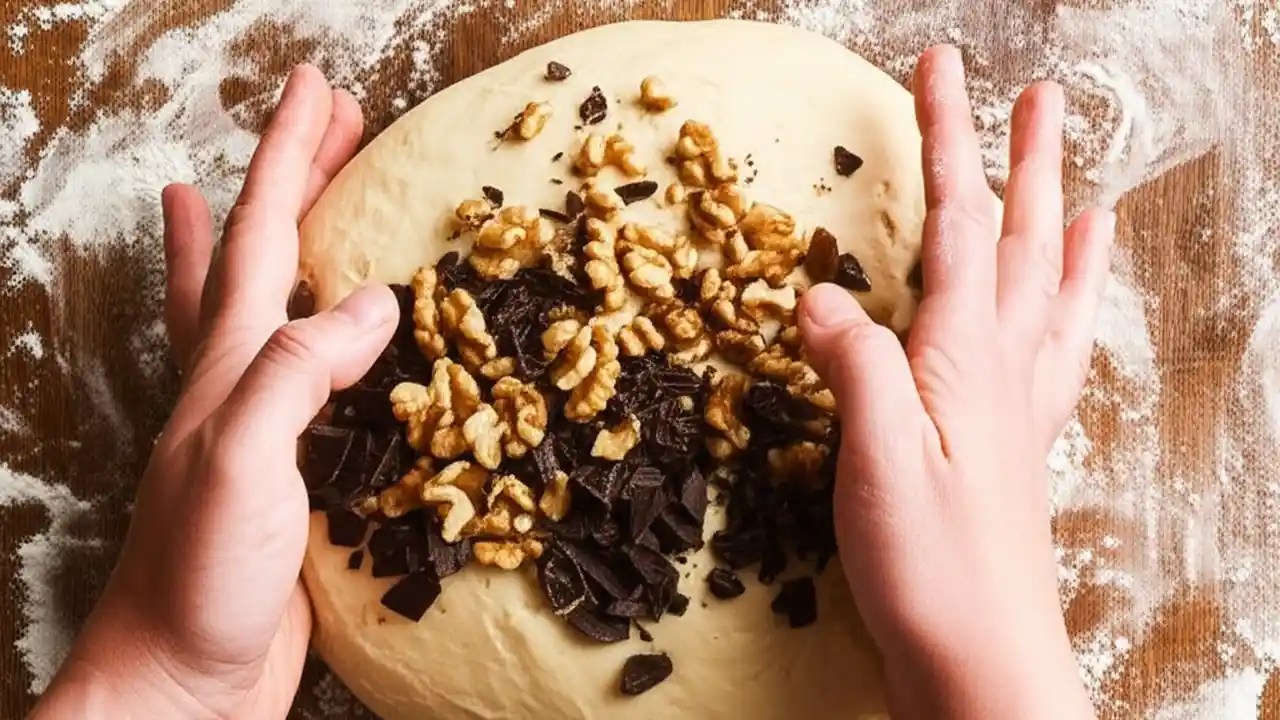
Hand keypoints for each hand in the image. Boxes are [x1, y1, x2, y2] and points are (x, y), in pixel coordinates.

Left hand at [32, 66, 395, 718]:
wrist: (183, 680)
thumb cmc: (199, 577)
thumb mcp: (243, 459)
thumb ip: (297, 373)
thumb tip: (371, 299)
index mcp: (229, 367)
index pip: (259, 237)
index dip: (288, 156)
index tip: (318, 89)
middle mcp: (239, 383)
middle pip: (258, 254)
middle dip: (290, 178)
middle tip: (324, 119)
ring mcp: (261, 427)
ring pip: (272, 309)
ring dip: (281, 243)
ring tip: (287, 198)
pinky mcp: (291, 474)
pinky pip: (310, 379)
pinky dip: (320, 339)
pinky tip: (342, 347)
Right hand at [800, 47, 1110, 718]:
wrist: (983, 659)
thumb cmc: (929, 568)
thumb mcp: (875, 461)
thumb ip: (855, 367)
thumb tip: (820, 293)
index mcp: (964, 359)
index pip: (959, 226)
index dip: (946, 142)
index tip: (937, 69)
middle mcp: (1003, 369)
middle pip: (1023, 242)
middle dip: (1021, 161)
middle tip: (1031, 96)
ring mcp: (1018, 406)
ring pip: (1049, 289)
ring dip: (1059, 219)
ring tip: (1076, 175)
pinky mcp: (1015, 442)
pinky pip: (1055, 350)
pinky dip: (1071, 304)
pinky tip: (1072, 293)